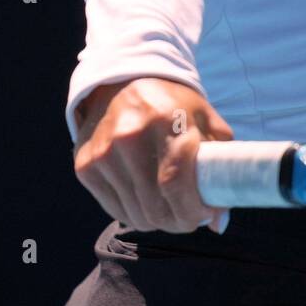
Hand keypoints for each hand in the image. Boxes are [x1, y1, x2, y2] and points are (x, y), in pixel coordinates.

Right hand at [72, 77, 233, 234]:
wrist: (124, 82)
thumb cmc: (173, 105)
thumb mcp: (206, 120)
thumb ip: (220, 165)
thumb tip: (218, 223)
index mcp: (166, 121)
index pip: (176, 183)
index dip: (193, 210)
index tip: (205, 215)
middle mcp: (129, 137)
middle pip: (155, 208)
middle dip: (178, 222)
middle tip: (189, 216)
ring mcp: (103, 153)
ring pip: (135, 215)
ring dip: (157, 220)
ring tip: (167, 204)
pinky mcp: (85, 166)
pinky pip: (115, 210)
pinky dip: (133, 212)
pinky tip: (144, 196)